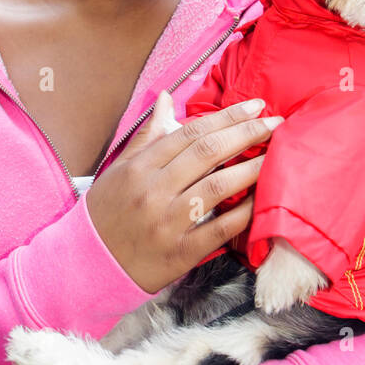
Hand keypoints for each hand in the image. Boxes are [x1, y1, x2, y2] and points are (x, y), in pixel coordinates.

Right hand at [85, 90, 282, 293]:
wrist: (87, 266)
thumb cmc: (107, 213)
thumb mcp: (120, 170)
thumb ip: (148, 135)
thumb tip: (166, 98)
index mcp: (140, 167)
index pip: (191, 132)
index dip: (227, 117)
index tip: (255, 106)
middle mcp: (154, 190)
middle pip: (208, 153)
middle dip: (247, 133)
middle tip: (275, 123)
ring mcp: (168, 222)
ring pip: (218, 187)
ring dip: (252, 168)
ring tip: (276, 155)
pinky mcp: (180, 252)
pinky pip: (219, 228)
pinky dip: (244, 212)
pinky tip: (262, 199)